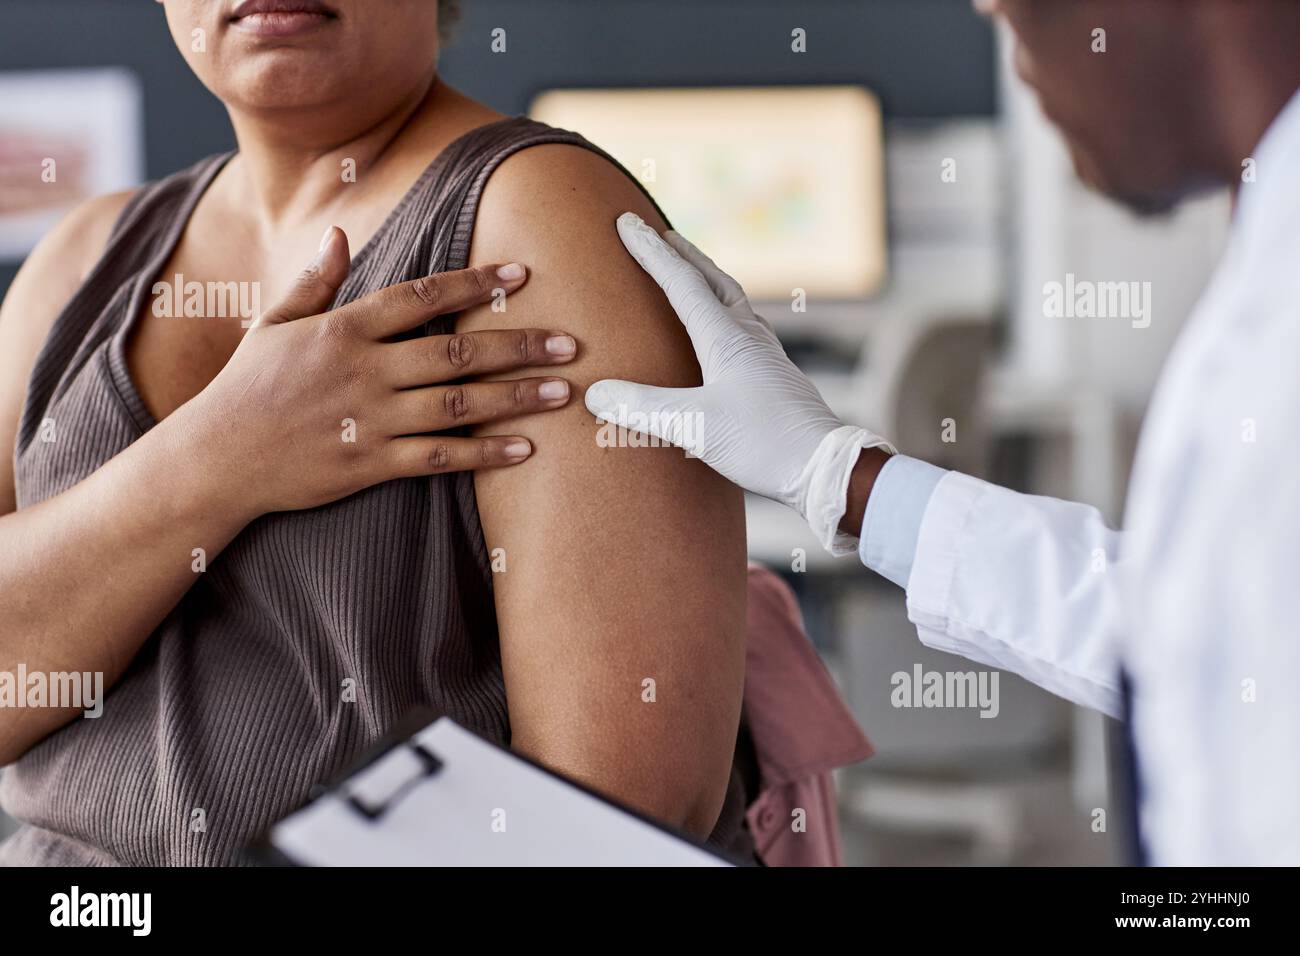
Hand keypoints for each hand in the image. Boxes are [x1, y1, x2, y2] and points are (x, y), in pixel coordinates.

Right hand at [185, 226, 577, 518]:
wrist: (215, 459)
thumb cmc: (247, 387)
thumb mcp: (275, 323)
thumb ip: (317, 280)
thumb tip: (345, 233)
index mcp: (343, 329)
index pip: (420, 297)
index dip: (474, 283)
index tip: (521, 274)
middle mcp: (363, 371)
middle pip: (455, 352)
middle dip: (518, 344)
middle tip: (571, 342)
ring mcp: (370, 420)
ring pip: (458, 405)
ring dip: (516, 397)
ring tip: (564, 392)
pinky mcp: (370, 464)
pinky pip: (440, 458)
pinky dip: (483, 455)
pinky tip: (525, 450)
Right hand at [584, 213, 892, 553]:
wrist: (826, 467)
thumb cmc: (764, 444)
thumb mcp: (694, 427)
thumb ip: (643, 408)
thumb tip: (595, 392)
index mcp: (726, 338)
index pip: (681, 282)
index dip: (650, 252)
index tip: (627, 223)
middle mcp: (748, 336)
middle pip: (713, 280)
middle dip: (683, 255)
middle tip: (660, 233)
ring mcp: (765, 355)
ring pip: (732, 301)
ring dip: (706, 279)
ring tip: (688, 272)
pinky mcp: (772, 376)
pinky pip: (742, 326)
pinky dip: (722, 310)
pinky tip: (721, 331)